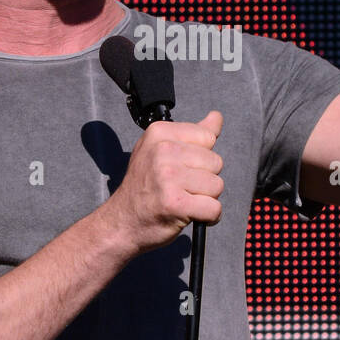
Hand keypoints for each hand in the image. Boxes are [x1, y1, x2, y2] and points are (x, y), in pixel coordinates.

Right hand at [102, 110, 224, 257]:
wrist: (122, 222)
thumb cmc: (145, 186)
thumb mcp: (161, 150)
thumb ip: (192, 134)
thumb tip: (217, 117)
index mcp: (160, 133)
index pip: (208, 137)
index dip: (201, 157)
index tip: (181, 168)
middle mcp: (162, 151)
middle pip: (215, 162)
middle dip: (204, 179)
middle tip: (180, 187)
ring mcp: (168, 177)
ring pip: (217, 185)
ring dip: (205, 198)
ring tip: (183, 200)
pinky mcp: (175, 203)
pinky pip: (214, 208)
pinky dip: (208, 216)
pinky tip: (190, 214)